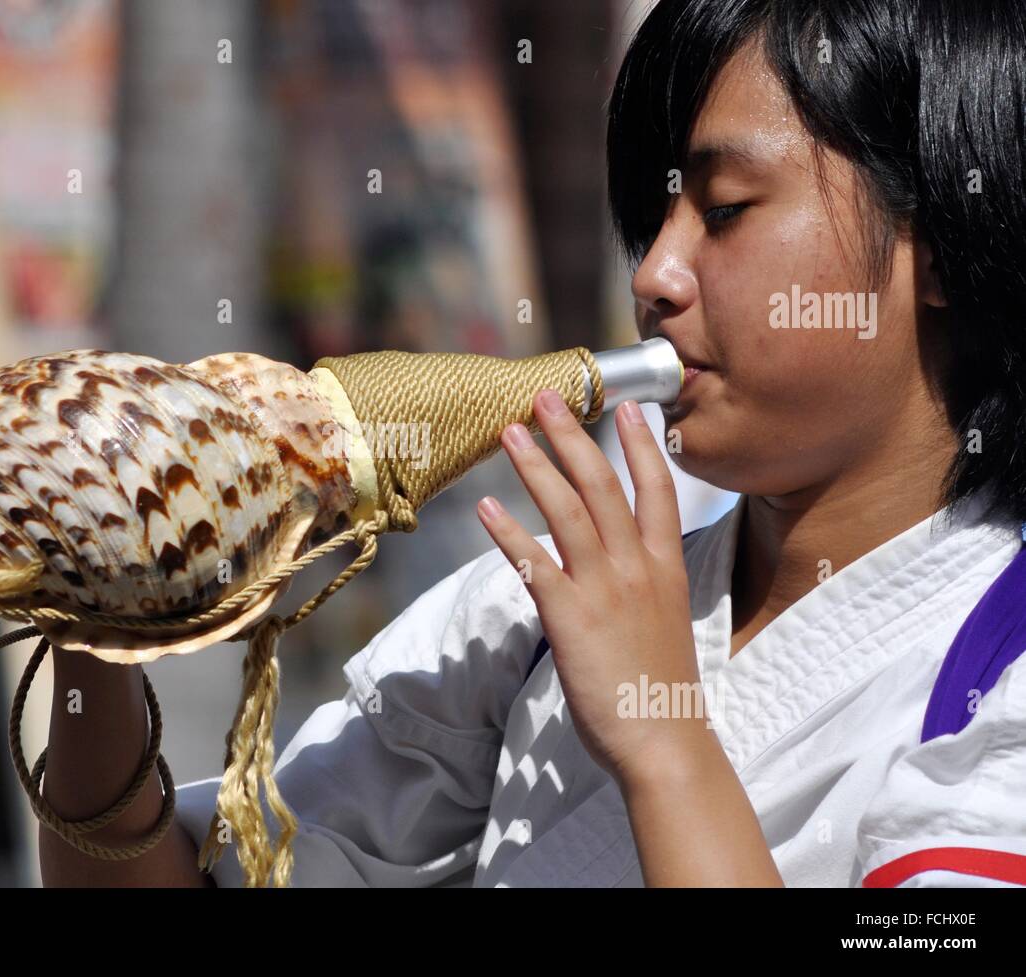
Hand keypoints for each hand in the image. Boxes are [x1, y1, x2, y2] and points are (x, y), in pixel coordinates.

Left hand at [477, 390, 712, 789]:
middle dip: (574, 436)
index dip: (642, 445)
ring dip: (537, 467)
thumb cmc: (660, 688)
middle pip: (603, 485)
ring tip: (510, 433)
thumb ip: (641, 583)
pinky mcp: (570, 617)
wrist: (664, 740)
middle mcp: (637, 568)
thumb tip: (617, 565)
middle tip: (546, 397)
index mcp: (666, 567)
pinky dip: (509, 533)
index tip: (628, 406)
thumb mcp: (664, 621)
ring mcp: (604, 589)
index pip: (657, 491)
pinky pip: (535, 564)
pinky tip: (485, 509)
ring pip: (568, 511)